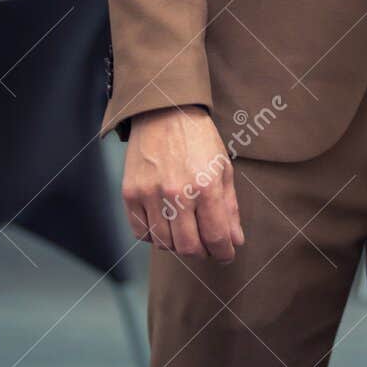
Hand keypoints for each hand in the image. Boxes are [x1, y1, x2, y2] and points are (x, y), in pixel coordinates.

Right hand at [122, 105, 243, 260]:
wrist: (163, 111)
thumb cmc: (198, 138)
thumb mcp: (223, 168)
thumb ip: (229, 207)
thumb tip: (235, 241)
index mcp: (206, 186)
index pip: (216, 237)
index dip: (224, 253)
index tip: (226, 255)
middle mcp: (177, 193)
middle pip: (189, 247)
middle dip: (202, 252)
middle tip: (206, 245)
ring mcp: (150, 194)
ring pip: (164, 244)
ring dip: (178, 244)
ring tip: (186, 230)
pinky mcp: (130, 193)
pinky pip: (141, 232)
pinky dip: (154, 235)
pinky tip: (164, 223)